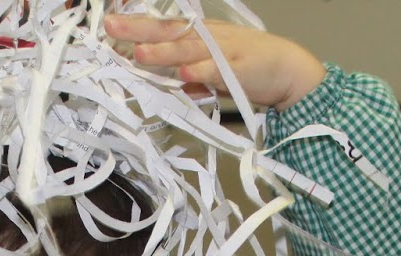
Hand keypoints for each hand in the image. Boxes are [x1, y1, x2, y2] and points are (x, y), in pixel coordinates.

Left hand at [105, 14, 325, 111]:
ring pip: (188, 50)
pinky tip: (183, 73)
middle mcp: (208, 39)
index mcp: (201, 36)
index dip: (138, 24)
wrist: (289, 69)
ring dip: (163, 51)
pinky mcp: (238, 69)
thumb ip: (192, 79)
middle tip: (112, 27)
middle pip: (170, 32)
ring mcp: (223, 52)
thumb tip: (171, 86)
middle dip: (139, 28)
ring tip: (139, 52)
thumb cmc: (251, 68)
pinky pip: (216, 71)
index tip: (111, 25)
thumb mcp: (215, 73)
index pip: (165, 27)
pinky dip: (199, 72)